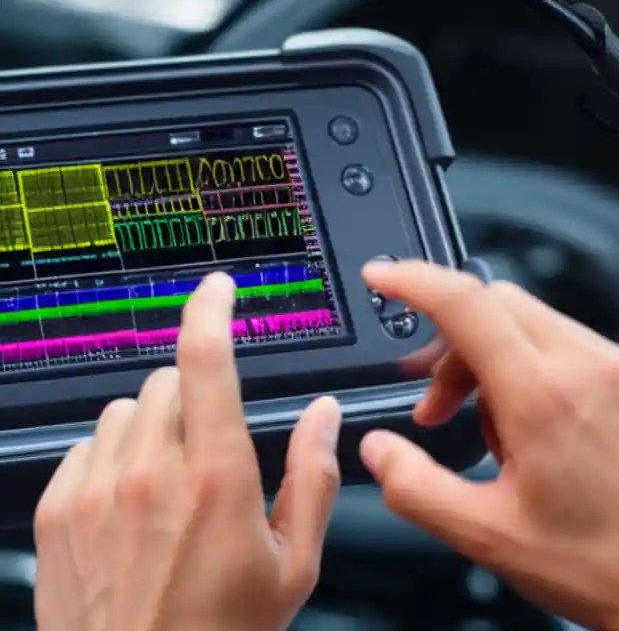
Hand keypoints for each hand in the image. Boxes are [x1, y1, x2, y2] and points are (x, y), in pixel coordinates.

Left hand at [34, 273, 342, 630]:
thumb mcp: (295, 566)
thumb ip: (314, 478)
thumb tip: (324, 416)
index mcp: (217, 479)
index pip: (206, 361)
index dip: (211, 309)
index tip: (218, 289)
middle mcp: (149, 474)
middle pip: (167, 381)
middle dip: (198, 394)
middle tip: (217, 444)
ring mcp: (95, 491)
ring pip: (124, 409)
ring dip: (154, 422)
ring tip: (175, 478)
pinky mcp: (58, 512)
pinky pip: (85, 445)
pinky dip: (114, 455)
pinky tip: (135, 500)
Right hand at [359, 261, 618, 630]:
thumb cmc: (601, 569)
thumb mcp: (486, 535)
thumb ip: (415, 487)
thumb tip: (380, 451)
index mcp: (545, 398)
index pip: (466, 304)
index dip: (415, 280)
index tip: (387, 277)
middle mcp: (597, 371)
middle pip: (504, 308)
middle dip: (458, 348)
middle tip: (445, 410)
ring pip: (551, 330)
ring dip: (509, 365)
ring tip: (511, 441)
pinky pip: (597, 357)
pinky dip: (561, 378)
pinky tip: (563, 440)